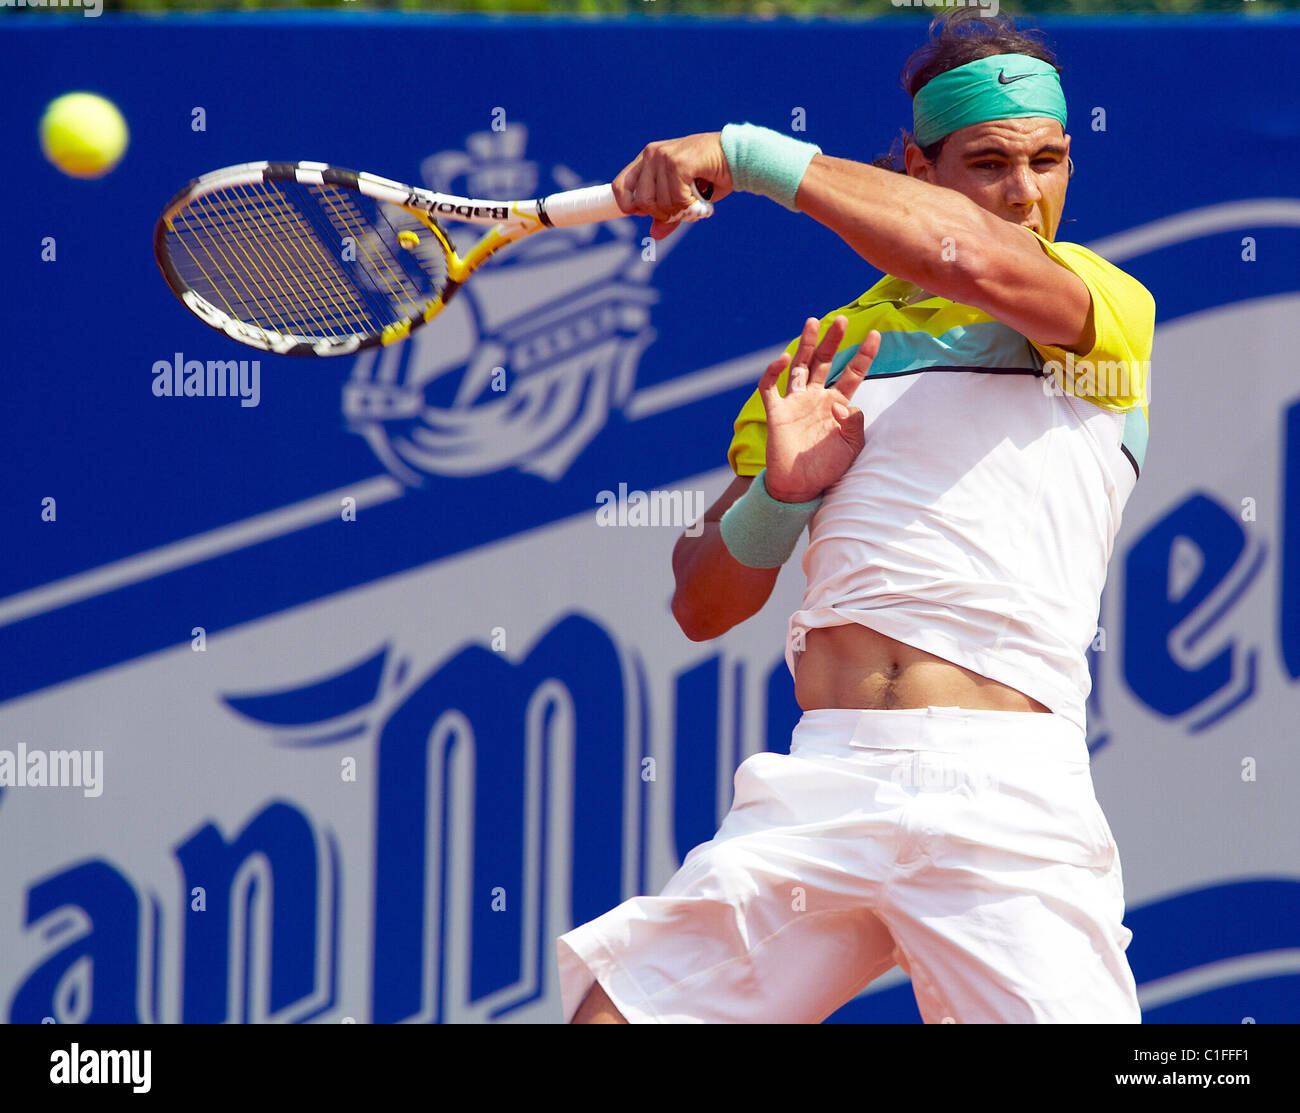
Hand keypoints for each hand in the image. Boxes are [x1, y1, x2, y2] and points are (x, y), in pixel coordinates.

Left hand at [613, 133, 733, 239]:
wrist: (737, 157)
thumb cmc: (711, 176)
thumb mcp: (684, 198)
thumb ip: (667, 214)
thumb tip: (654, 234)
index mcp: (647, 159)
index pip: (620, 187)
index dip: (631, 207)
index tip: (650, 213)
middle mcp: (651, 154)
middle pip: (642, 202)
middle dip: (664, 213)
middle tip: (683, 209)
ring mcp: (663, 156)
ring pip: (660, 203)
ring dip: (681, 210)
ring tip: (695, 201)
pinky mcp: (678, 162)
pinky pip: (676, 198)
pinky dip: (690, 205)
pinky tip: (700, 199)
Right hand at [759, 316, 880, 502]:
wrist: (800, 487)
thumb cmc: (827, 467)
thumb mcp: (851, 446)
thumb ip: (854, 422)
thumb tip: (841, 402)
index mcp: (836, 404)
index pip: (852, 373)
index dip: (864, 355)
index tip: (877, 335)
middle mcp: (815, 397)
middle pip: (824, 361)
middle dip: (832, 340)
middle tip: (842, 320)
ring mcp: (795, 403)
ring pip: (799, 366)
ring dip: (805, 344)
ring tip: (812, 322)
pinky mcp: (776, 412)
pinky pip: (770, 388)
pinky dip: (773, 372)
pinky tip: (783, 359)